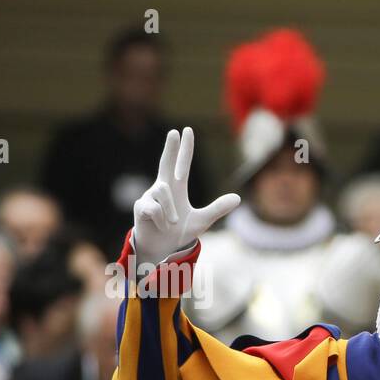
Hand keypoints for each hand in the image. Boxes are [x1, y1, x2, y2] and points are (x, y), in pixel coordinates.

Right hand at [133, 128, 240, 265]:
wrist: (163, 249)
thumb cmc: (179, 232)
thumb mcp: (202, 220)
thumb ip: (218, 208)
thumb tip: (238, 198)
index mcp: (177, 188)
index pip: (181, 163)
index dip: (184, 148)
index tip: (185, 130)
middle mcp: (163, 187)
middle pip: (165, 162)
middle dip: (170, 148)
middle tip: (174, 132)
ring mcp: (150, 196)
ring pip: (164, 192)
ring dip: (171, 211)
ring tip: (172, 223)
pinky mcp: (141, 206)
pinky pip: (155, 209)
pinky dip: (162, 221)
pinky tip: (160, 226)